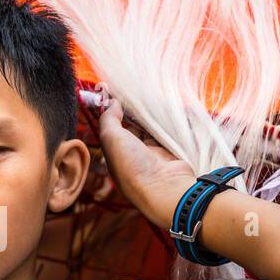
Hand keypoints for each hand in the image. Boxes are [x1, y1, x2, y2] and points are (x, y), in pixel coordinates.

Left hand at [97, 99, 196, 228]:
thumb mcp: (111, 138)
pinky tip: (165, 108)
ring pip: (151, 129)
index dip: (114, 113)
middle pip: (133, 128)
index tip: (118, 94)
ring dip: (150, 116)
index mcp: (117, 156)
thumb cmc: (133, 166)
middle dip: (134, 112)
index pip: (114, 130)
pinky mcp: (171, 152)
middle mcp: (134, 156)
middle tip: (136, 92)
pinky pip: (167, 133)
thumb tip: (112, 103)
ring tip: (150, 96)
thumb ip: (109, 119)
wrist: (165, 187)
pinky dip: (166, 122)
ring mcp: (154, 155)